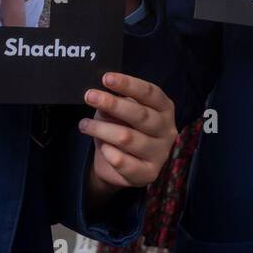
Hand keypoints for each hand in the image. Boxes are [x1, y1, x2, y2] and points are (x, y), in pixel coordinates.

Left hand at [81, 73, 178, 197]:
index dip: (128, 84)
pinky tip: (101, 148)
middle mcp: (167, 130)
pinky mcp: (149, 174)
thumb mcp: (119, 113)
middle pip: (140, 114)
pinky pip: (125, 163)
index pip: (150, 93)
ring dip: (102, 129)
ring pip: (128, 138)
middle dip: (112, 104)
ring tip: (84, 124)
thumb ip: (115, 104)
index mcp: (165, 109)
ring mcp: (160, 153)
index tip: (106, 78)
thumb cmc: (123, 129)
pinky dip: (110, 153)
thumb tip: (100, 97)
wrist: (121, 166)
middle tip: (90, 96)